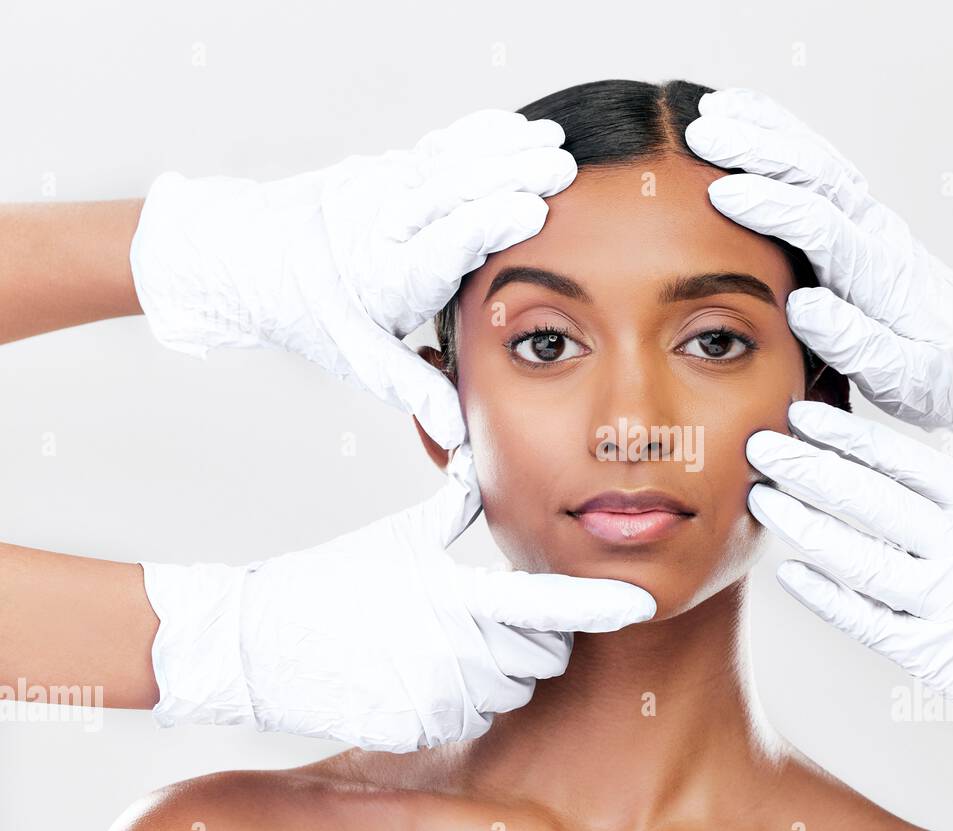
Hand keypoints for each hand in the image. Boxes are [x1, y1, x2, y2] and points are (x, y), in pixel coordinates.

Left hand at [129, 108, 574, 529]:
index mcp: (385, 276)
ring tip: (554, 142)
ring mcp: (382, 188)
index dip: (486, 226)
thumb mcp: (361, 359)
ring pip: (447, 160)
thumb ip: (416, 389)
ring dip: (502, 148)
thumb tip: (461, 438)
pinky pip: (439, 146)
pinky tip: (516, 128)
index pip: (441, 245)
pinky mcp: (385, 167)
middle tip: (561, 169)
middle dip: (508, 175)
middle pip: (451, 191)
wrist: (249, 257)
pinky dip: (479, 133)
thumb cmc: (313, 313)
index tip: (531, 213)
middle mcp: (383, 224)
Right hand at [142, 495, 655, 752]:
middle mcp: (455, 651)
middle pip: (544, 658)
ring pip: (514, 692)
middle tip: (493, 620)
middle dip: (536, 639)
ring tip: (452, 645)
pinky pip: (473, 720)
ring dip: (501, 672)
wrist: (258, 645)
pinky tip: (426, 675)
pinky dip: (465, 701)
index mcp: (456, 596)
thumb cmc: (331, 580)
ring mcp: (437, 697)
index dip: (600, 604)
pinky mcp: (419, 730)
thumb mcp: (399, 536)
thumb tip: (481, 460)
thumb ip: (456, 505)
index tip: (639, 602)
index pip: (548, 604)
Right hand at [685, 87, 952, 445]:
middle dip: (760, 150)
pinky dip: (780, 138)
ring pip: (817, 161)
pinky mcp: (859, 219)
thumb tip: (804, 307)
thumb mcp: (905, 379)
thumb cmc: (938, 375)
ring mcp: (868, 220)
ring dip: (765, 132)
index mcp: (880, 276)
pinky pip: (818, 168)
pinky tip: (743, 122)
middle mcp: (875, 235)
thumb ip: (857, 347)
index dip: (773, 207)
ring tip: (710, 114)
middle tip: (702, 135)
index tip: (722, 196)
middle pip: (818, 176)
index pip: (822, 227)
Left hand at [744, 375, 952, 814]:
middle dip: (808, 470)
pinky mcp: (932, 655)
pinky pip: (866, 621)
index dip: (847, 437)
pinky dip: (826, 597)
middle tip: (757, 446)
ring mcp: (946, 605)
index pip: (904, 461)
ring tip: (760, 498)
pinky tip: (790, 573)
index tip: (801, 415)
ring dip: (804, 525)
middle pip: (870, 502)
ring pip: (859, 558)